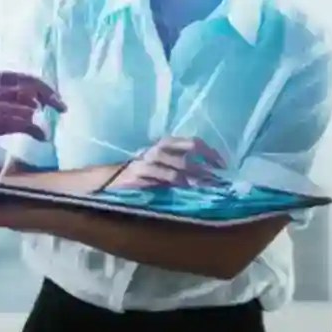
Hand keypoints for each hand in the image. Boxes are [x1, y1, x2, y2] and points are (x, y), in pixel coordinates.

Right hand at [0, 68, 64, 195]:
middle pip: (6, 81)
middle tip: (62, 104)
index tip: (51, 102)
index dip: (28, 90)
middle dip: (37, 89)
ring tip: (54, 106)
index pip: (0, 83)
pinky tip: (30, 121)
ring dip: (29, 98)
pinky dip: (10, 115)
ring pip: (0, 92)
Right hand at [106, 137, 226, 189]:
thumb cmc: (140, 175)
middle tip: (219, 178)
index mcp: (165, 143)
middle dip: (207, 164)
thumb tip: (209, 176)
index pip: (193, 142)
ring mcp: (149, 160)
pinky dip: (179, 182)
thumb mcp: (160, 166)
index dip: (210, 153)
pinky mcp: (141, 173)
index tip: (222, 166)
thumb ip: (180, 167)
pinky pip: (165, 176)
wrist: (108, 179)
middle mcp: (158, 148)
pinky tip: (187, 189)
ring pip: (180, 164)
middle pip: (189, 150)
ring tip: (209, 185)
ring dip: (197, 175)